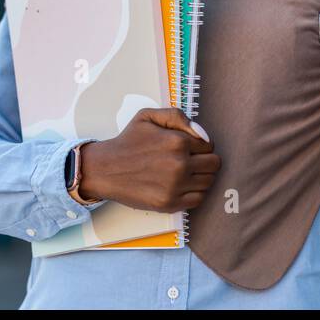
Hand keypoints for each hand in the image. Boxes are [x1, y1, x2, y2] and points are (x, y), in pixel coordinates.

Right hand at [78, 107, 219, 211]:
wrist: (105, 169)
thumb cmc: (128, 142)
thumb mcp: (148, 116)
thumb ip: (178, 117)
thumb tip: (202, 133)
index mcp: (178, 141)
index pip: (209, 145)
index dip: (201, 146)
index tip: (189, 148)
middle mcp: (179, 164)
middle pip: (214, 164)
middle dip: (205, 161)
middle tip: (190, 161)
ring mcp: (175, 186)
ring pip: (209, 182)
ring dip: (201, 177)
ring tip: (185, 173)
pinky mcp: (169, 203)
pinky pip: (199, 199)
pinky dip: (195, 193)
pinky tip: (183, 186)